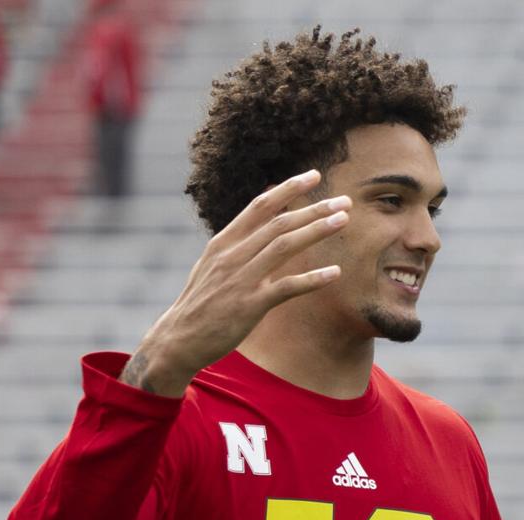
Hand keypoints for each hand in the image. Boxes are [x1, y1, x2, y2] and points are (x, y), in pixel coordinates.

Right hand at [121, 170, 349, 395]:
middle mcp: (232, 255)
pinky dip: (312, 279)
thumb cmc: (202, 304)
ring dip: (316, 231)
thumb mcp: (214, 266)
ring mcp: (241, 279)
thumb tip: (263, 225)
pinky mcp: (250, 305)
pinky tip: (335, 273)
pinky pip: (287, 287)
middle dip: (313, 208)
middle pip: (279, 222)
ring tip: (343, 221)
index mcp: (224, 242)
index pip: (260, 206)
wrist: (178, 339)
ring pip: (284, 246)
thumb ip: (238, 245)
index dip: (288, 189)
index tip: (315, 175)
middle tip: (345, 201)